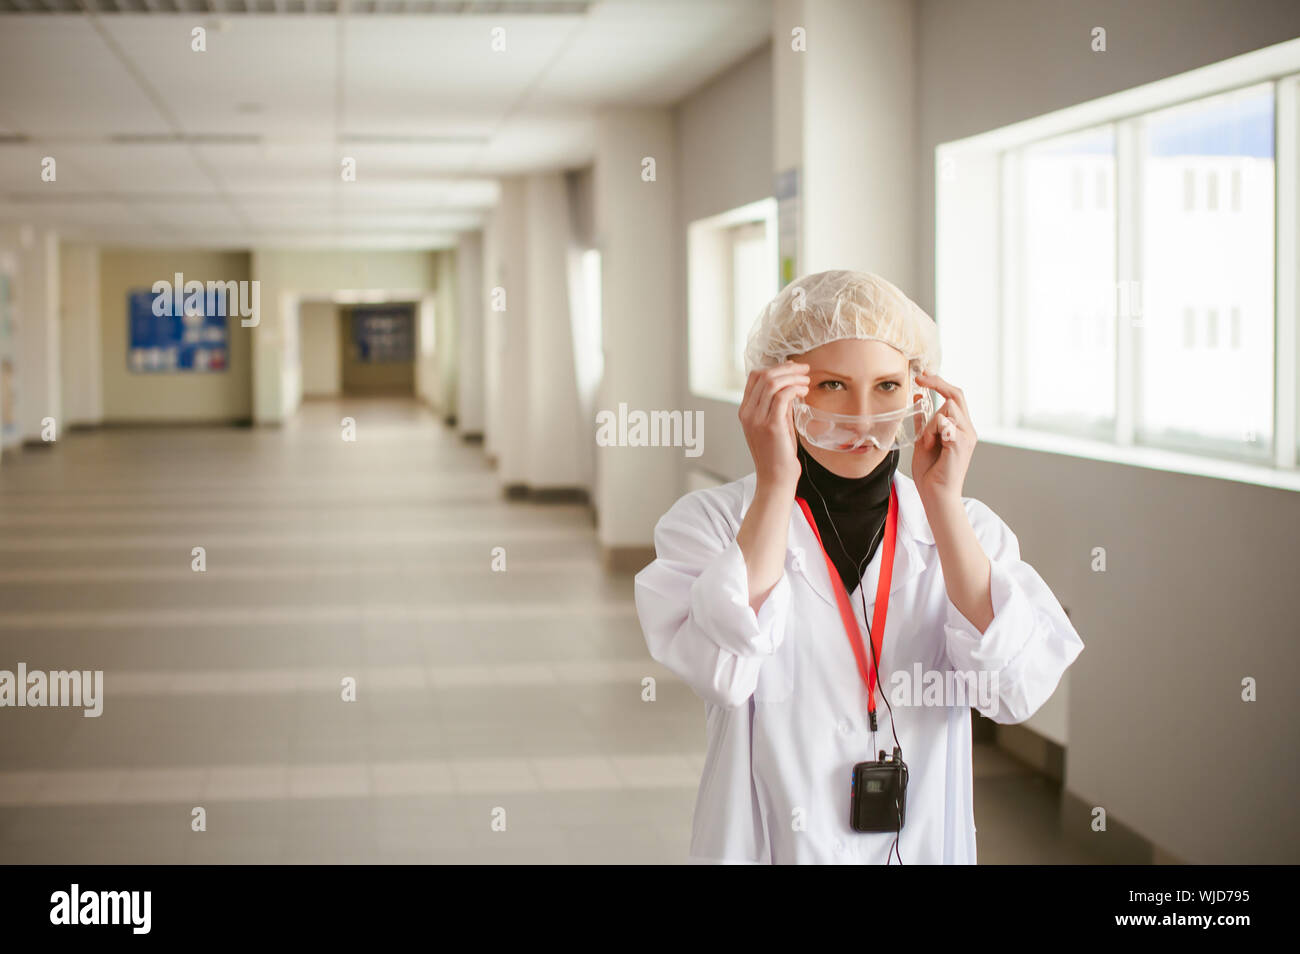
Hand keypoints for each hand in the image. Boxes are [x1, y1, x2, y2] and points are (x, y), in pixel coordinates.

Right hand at [739, 362, 808, 490]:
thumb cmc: (778, 453)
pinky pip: (782, 396)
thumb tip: (792, 386)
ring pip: (773, 382)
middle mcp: (747, 413)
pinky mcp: (771, 425)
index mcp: (745, 411)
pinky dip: (795, 388)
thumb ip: (779, 405)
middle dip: (787, 368)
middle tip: (804, 369)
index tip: (793, 367)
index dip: (775, 367)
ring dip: (793, 377)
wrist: (776, 478)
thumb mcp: (776, 423)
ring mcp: (757, 419)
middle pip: (764, 375)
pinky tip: (804, 391)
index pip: (754, 377)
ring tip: (806, 380)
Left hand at [911, 371, 976, 505]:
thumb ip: (923, 421)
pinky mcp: (960, 444)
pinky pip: (945, 424)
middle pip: (956, 396)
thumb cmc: (930, 471)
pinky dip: (934, 431)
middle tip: (919, 378)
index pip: (955, 397)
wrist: (935, 494)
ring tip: (927, 443)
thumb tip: (918, 396)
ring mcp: (966, 437)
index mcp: (959, 427)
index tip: (922, 374)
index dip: (940, 383)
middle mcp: (967, 430)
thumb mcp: (922, 440)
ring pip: (946, 410)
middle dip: (937, 383)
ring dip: (930, 423)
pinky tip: (931, 444)